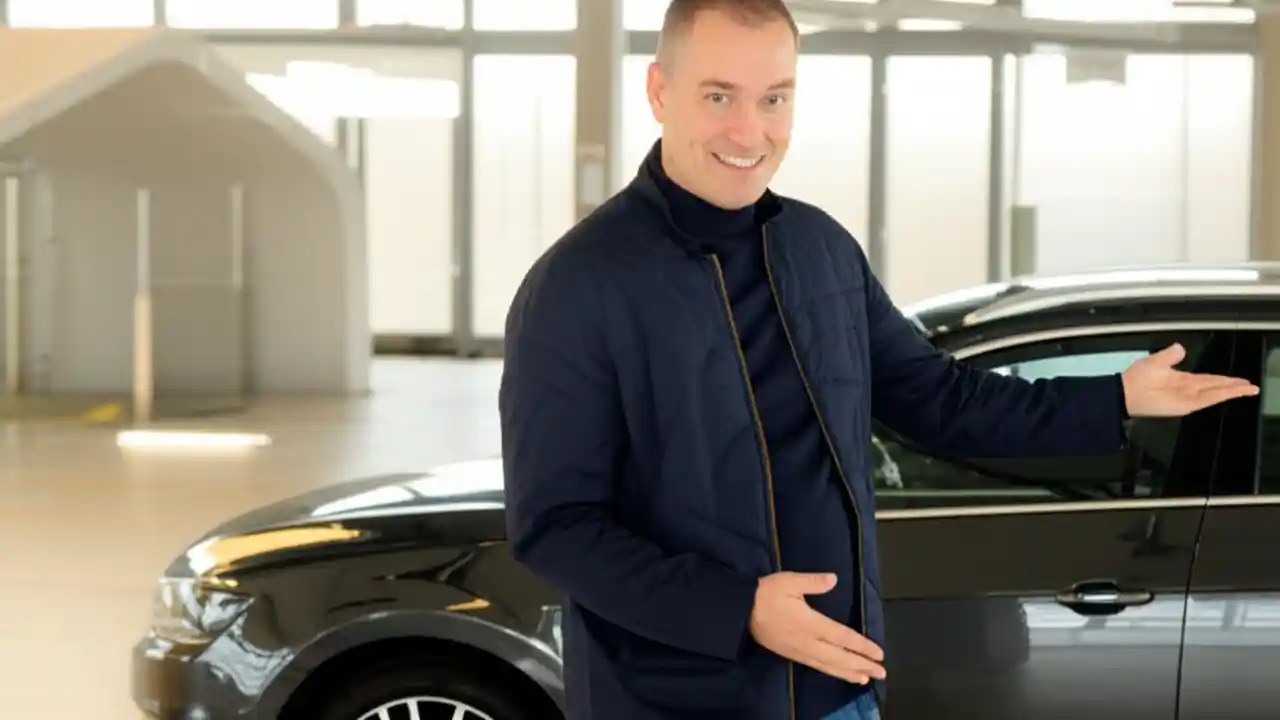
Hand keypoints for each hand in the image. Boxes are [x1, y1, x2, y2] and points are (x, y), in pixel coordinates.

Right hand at [748, 572, 885, 684]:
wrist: (740, 610)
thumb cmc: (766, 593)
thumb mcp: (788, 581)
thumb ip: (812, 582)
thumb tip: (833, 579)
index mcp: (810, 623)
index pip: (842, 637)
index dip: (862, 646)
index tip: (879, 653)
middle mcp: (808, 641)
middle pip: (839, 657)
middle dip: (862, 665)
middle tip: (882, 672)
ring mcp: (800, 651)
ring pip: (829, 666)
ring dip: (849, 672)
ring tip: (866, 678)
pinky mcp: (793, 655)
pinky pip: (817, 667)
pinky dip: (832, 672)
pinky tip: (841, 674)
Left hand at [1121, 343, 1257, 417]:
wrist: (1125, 392)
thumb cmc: (1137, 377)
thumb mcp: (1156, 361)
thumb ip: (1170, 355)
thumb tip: (1180, 347)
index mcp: (1182, 379)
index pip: (1208, 379)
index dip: (1224, 379)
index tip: (1238, 379)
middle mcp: (1188, 389)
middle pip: (1216, 386)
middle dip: (1234, 386)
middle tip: (1251, 386)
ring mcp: (1188, 398)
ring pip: (1216, 393)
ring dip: (1233, 391)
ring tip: (1250, 389)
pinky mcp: (1186, 405)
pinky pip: (1208, 399)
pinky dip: (1222, 395)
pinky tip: (1234, 392)